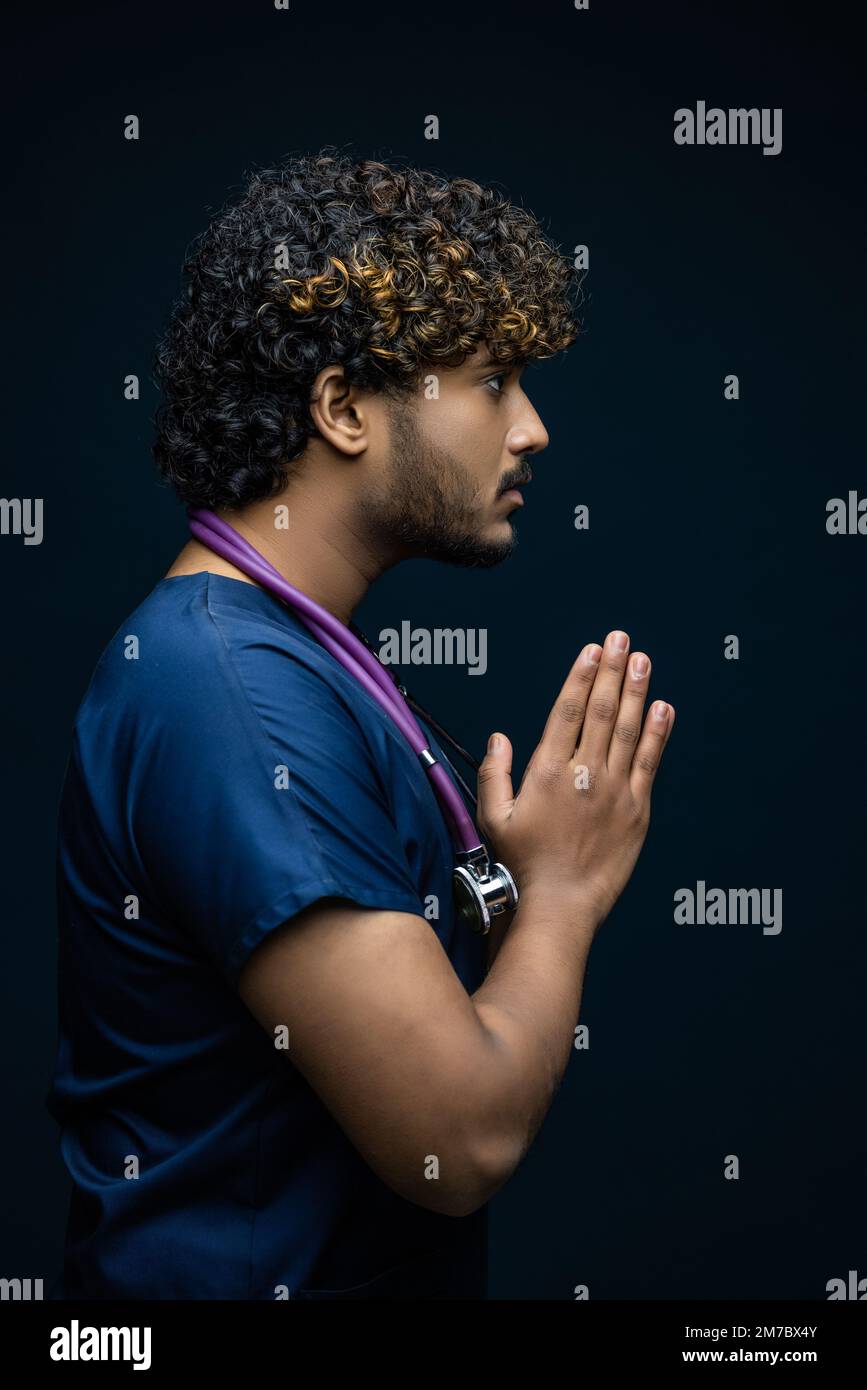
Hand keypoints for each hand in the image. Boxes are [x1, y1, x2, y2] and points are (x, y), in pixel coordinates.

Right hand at [477, 631, 674, 926]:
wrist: (560, 904)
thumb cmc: (522, 864)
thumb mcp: (494, 818)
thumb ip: (495, 773)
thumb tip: (500, 737)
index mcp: (548, 771)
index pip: (567, 711)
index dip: (581, 676)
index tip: (592, 650)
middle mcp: (584, 774)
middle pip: (600, 710)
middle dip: (611, 670)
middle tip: (621, 639)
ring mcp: (614, 791)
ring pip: (627, 729)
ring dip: (636, 691)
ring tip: (642, 660)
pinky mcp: (637, 811)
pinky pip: (649, 763)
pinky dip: (657, 733)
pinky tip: (663, 708)